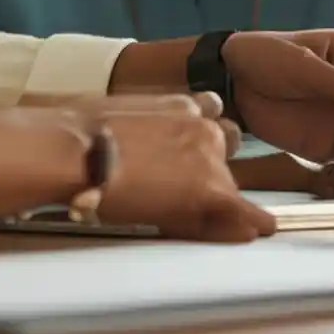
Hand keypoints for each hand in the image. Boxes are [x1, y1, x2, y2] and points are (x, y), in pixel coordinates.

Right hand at [0, 94, 275, 241]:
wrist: (72, 149)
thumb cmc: (75, 131)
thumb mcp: (117, 112)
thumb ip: (141, 122)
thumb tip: (130, 140)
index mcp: (182, 105)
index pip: (210, 121)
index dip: (200, 146)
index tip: (187, 159)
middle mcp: (204, 126)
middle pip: (223, 153)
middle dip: (207, 171)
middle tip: (173, 190)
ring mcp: (209, 157)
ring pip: (226, 183)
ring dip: (213, 197)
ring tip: (176, 212)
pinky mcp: (208, 188)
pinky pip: (242, 210)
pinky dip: (252, 221)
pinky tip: (261, 228)